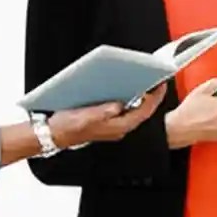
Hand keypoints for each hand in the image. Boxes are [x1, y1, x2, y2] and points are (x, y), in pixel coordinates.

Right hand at [46, 84, 166, 147]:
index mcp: (117, 127)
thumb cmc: (69, 127)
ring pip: (132, 110)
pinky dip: (126, 100)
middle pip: (141, 111)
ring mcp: (112, 126)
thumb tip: (119, 104)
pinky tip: (122, 90)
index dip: (154, 98)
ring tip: (142, 83)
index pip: (143, 112)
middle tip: (155, 81)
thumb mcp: (87, 117)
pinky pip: (122, 111)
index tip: (161, 85)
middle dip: (149, 96)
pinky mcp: (105, 123)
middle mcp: (118, 128)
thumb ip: (105, 111)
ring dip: (138, 98)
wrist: (55, 135)